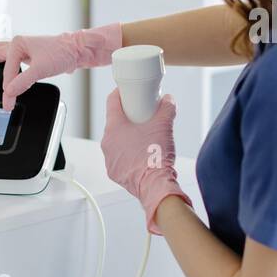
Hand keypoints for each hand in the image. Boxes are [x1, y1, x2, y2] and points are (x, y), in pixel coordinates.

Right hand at [0, 23, 122, 111]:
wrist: (77, 49)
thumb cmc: (62, 53)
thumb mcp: (42, 69)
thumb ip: (24, 81)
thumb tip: (9, 92)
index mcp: (17, 44)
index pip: (6, 71)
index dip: (7, 89)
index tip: (8, 103)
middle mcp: (15, 44)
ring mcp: (19, 48)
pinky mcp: (24, 53)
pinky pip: (3, 56)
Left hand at [100, 88, 193, 234]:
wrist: (155, 185)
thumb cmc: (156, 155)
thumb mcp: (164, 125)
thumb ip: (167, 108)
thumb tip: (169, 100)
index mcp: (114, 127)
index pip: (112, 102)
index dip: (121, 93)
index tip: (129, 91)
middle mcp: (107, 142)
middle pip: (115, 122)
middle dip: (129, 117)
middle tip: (143, 115)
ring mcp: (109, 158)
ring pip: (117, 140)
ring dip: (129, 136)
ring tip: (146, 137)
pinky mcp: (114, 172)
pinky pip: (119, 157)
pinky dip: (129, 153)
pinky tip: (142, 153)